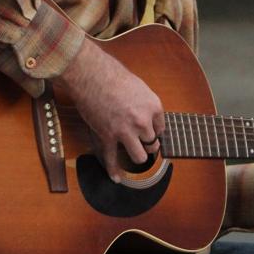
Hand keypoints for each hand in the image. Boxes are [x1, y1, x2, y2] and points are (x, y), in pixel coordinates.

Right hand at [53, 40, 164, 182]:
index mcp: (154, 107)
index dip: (155, 131)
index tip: (151, 133)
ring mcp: (125, 131)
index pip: (161, 128)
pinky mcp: (108, 137)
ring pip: (139, 156)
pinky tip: (117, 178)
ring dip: (138, 156)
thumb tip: (146, 116)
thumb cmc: (115, 77)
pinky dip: (114, 170)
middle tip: (143, 144)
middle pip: (152, 143)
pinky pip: (112, 159)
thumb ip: (145, 104)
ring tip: (135, 154)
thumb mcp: (140, 88)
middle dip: (148, 144)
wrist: (92, 76)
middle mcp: (143, 121)